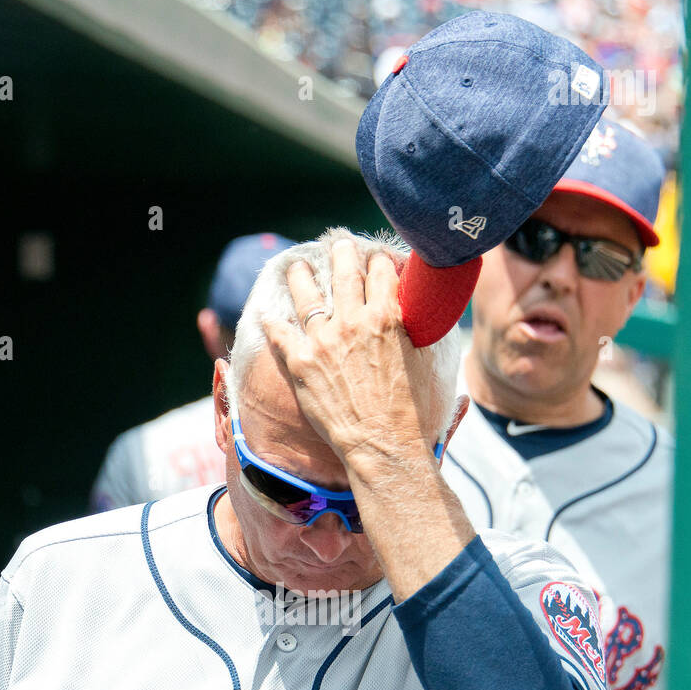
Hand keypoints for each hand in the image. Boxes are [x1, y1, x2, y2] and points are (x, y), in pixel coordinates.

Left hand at [262, 238, 438, 476]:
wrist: (383, 444)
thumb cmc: (409, 411)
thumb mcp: (422, 360)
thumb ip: (412, 332)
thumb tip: (411, 319)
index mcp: (387, 316)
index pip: (381, 271)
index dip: (378, 260)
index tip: (374, 258)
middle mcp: (353, 320)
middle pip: (343, 271)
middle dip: (341, 252)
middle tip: (338, 244)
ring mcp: (323, 340)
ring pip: (307, 293)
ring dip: (301, 275)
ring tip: (297, 267)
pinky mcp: (300, 362)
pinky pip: (280, 333)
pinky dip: (273, 323)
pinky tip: (268, 315)